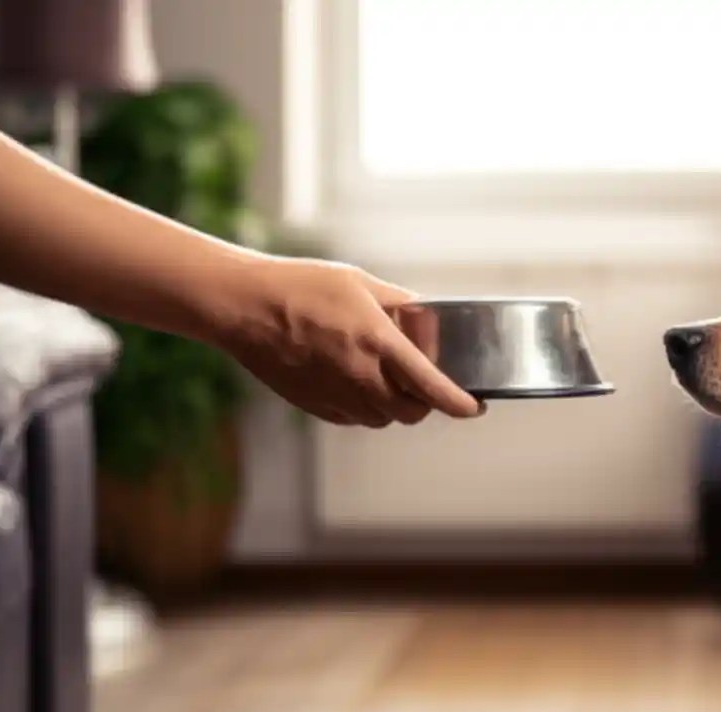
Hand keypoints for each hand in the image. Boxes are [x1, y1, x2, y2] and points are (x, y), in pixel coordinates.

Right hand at [222, 257, 482, 426]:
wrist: (245, 308)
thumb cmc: (302, 287)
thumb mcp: (360, 283)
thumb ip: (399, 304)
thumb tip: (427, 319)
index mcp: (378, 343)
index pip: (432, 387)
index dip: (459, 402)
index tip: (475, 406)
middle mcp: (361, 377)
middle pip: (412, 412)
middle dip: (426, 403)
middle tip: (428, 385)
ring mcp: (336, 396)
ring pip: (383, 419)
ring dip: (394, 405)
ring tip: (387, 377)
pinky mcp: (315, 406)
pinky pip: (354, 418)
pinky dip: (364, 407)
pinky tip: (355, 380)